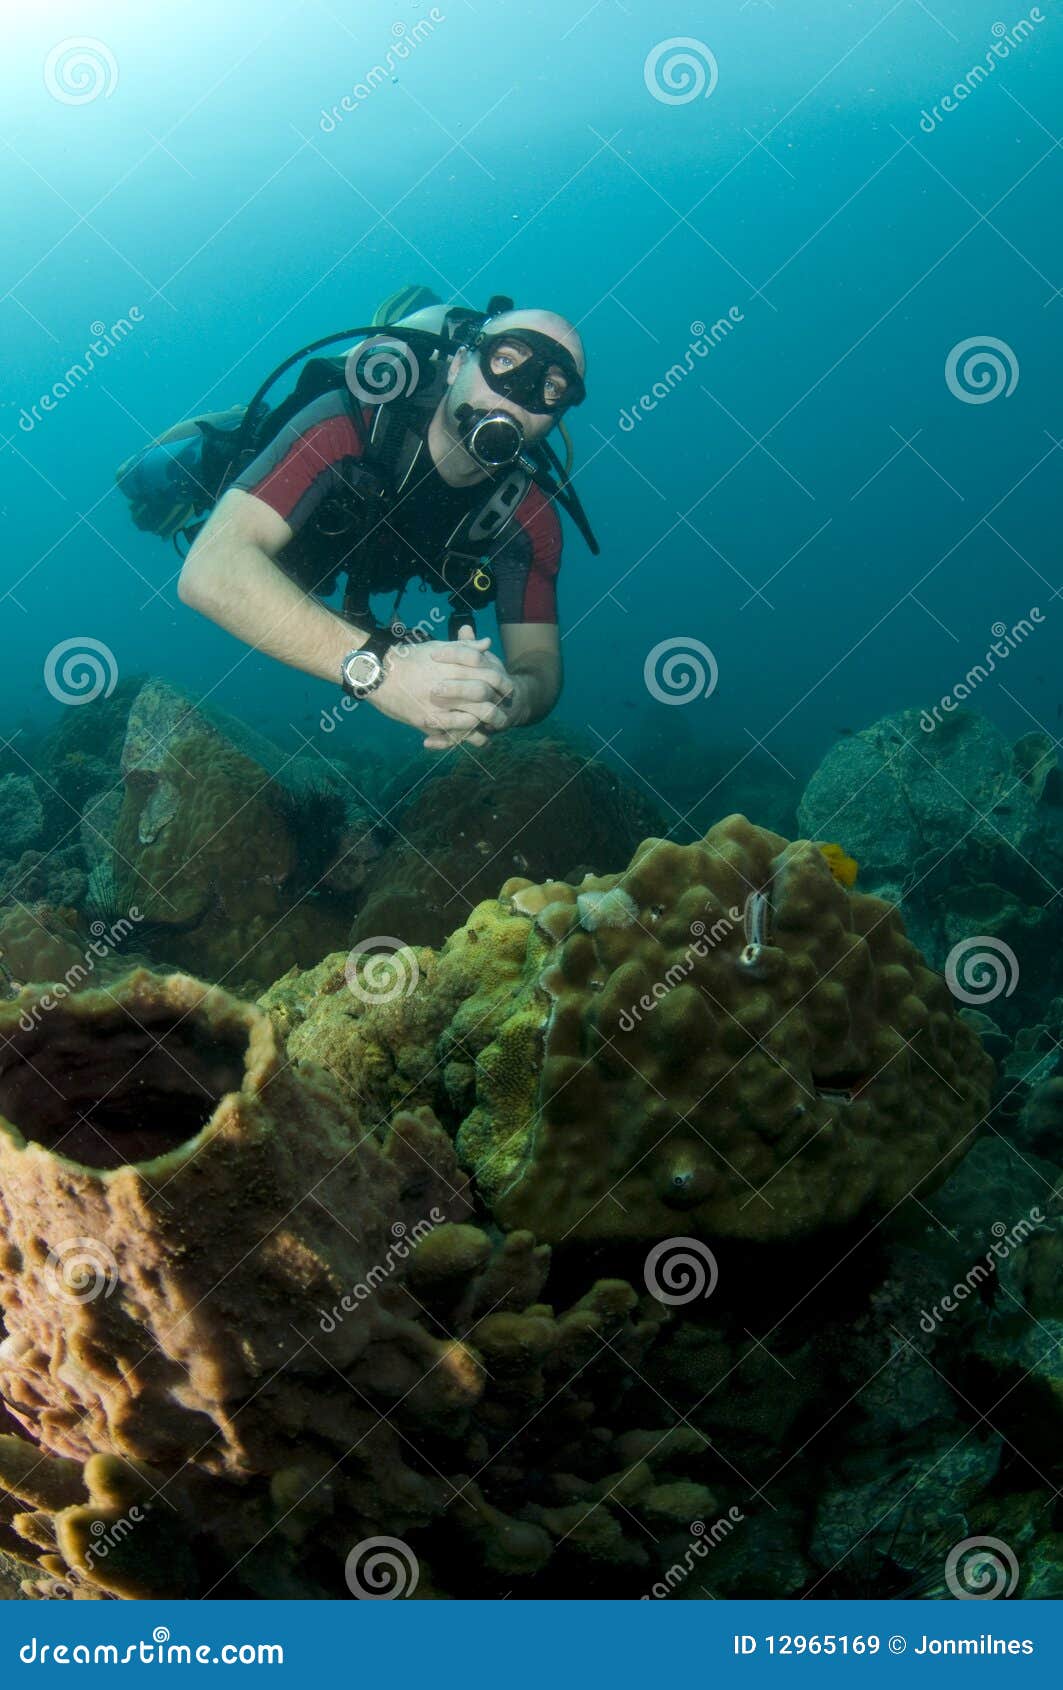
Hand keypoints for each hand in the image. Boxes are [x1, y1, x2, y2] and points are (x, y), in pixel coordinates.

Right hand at [368, 626, 512, 742]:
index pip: (491, 676)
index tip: (508, 690)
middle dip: (498, 708)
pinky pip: (454, 732)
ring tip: (489, 728)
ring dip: (484, 725)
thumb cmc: (409, 657)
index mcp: (456, 666)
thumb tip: (486, 644)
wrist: (379, 671)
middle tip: (503, 714)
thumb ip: (465, 648)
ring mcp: (440, 706)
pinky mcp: (428, 720)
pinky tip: (470, 734)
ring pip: (474, 720)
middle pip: (486, 700)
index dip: (503, 685)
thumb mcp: (438, 647)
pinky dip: (465, 734)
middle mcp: (451, 686)